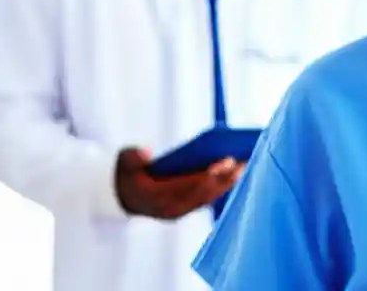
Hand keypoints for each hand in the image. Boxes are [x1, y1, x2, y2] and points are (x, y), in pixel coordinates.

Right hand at [114, 147, 243, 219]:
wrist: (120, 197)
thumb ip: (133, 157)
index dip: (211, 173)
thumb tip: (146, 154)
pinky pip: (207, 199)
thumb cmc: (127, 174)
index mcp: (157, 197)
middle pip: (205, 193)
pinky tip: (236, 173)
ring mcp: (179, 212)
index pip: (190, 186)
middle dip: (226, 177)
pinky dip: (221, 187)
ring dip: (228, 183)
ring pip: (209, 198)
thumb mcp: (124, 162)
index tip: (227, 160)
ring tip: (246, 164)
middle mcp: (171, 209)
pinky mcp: (185, 210)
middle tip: (245, 160)